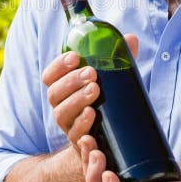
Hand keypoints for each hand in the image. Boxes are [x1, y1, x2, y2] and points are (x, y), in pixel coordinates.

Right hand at [42, 34, 139, 149]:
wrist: (111, 138)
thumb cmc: (107, 100)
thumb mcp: (113, 78)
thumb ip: (119, 58)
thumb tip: (130, 39)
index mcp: (63, 89)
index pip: (50, 76)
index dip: (58, 65)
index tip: (75, 56)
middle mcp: (61, 107)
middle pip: (54, 94)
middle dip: (71, 81)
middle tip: (92, 73)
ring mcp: (69, 125)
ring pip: (62, 114)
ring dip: (76, 100)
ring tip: (95, 89)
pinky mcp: (80, 142)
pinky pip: (75, 135)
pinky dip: (82, 124)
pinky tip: (92, 114)